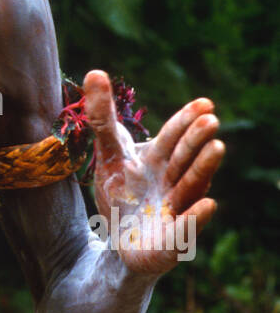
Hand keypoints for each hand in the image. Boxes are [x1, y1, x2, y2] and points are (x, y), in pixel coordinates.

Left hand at [83, 70, 223, 276]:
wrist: (119, 240)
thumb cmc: (121, 191)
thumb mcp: (108, 153)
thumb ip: (103, 117)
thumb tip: (94, 71)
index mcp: (159, 159)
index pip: (173, 136)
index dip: (186, 120)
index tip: (205, 102)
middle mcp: (172, 182)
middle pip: (184, 158)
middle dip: (197, 140)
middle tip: (211, 120)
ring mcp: (174, 210)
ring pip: (190, 187)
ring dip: (203, 169)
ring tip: (217, 148)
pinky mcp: (171, 241)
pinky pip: (185, 229)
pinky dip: (195, 218)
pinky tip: (208, 205)